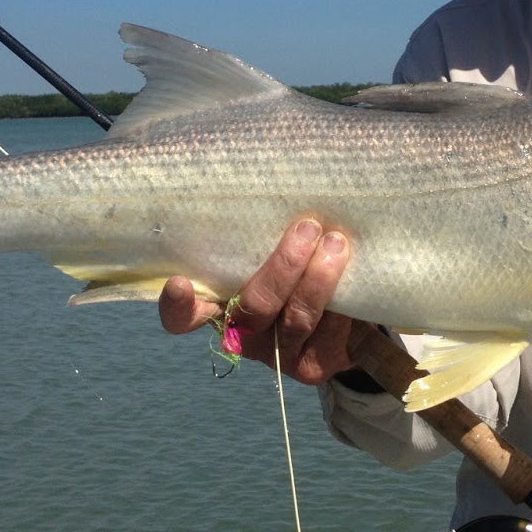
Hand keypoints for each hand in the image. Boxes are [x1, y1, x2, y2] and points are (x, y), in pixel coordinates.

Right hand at [158, 217, 357, 384]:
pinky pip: (326, 335)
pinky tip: (352, 278)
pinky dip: (340, 303)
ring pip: (295, 319)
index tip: (180, 283)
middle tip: (307, 228)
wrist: (347, 307)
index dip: (179, 306)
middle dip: (283, 267)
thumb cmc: (298, 261)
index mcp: (220, 304)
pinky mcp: (312, 366)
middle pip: (254, 307)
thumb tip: (267, 165)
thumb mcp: (273, 244)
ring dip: (317, 280)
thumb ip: (262, 226)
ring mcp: (277, 354)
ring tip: (337, 244)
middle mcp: (244, 334)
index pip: (185, 317)